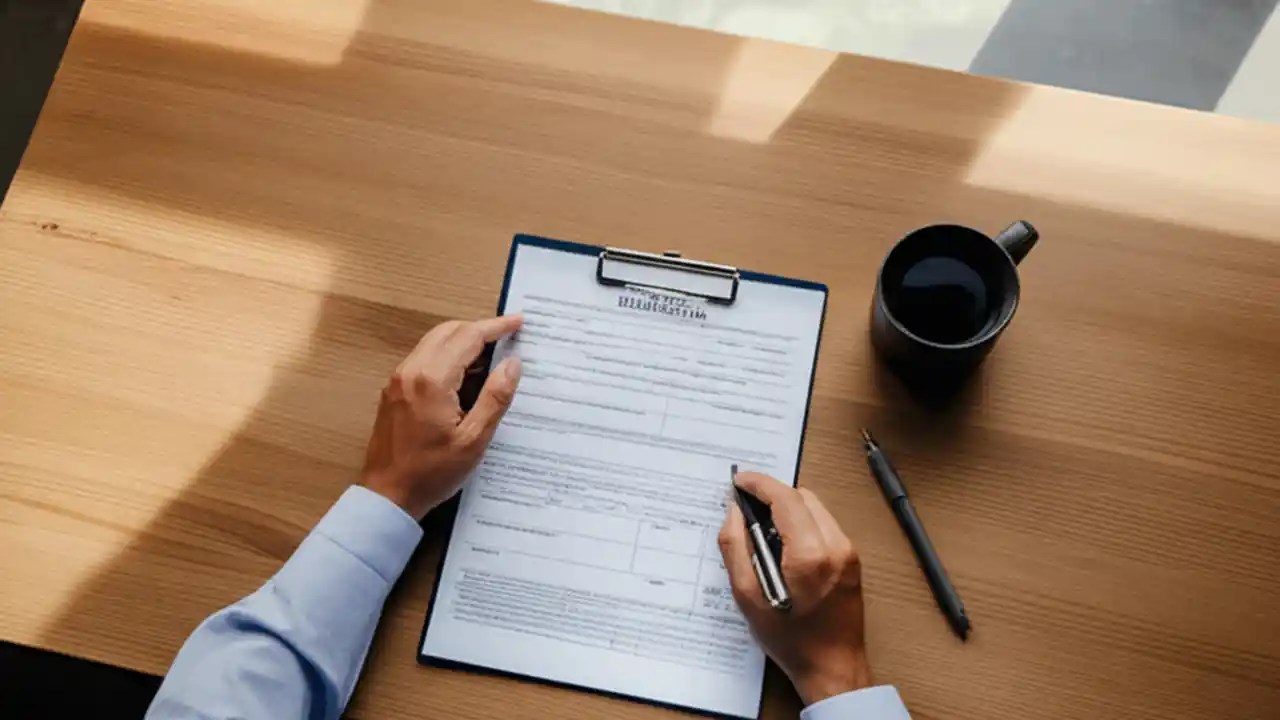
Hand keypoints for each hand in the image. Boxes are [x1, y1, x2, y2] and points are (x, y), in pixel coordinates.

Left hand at [361, 315, 522, 519]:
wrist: (387, 494)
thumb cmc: (433, 472)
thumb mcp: (474, 440)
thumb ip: (495, 398)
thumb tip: (513, 363)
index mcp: (433, 380)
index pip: (469, 337)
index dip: (496, 327)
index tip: (518, 322)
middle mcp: (412, 370)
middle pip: (449, 331)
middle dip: (480, 329)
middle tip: (508, 337)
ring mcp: (399, 378)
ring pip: (435, 341)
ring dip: (463, 340)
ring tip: (491, 356)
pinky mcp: (394, 389)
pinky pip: (424, 357)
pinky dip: (447, 354)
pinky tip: (465, 374)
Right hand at [718, 472, 871, 704]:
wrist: (833, 668)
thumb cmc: (790, 640)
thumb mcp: (748, 597)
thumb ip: (736, 548)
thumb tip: (733, 513)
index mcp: (810, 554)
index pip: (784, 498)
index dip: (759, 484)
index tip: (739, 481)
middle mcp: (835, 546)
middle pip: (802, 496)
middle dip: (773, 494)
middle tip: (746, 506)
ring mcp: (848, 552)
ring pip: (815, 508)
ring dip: (788, 508)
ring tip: (764, 529)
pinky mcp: (852, 559)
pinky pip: (825, 525)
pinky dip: (803, 523)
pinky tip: (785, 544)